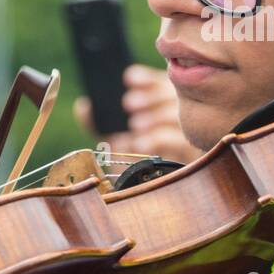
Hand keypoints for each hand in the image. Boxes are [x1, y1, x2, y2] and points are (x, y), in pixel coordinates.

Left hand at [75, 64, 200, 162]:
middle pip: (172, 94)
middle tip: (129, 103)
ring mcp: (189, 133)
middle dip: (150, 96)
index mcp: (163, 103)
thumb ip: (98, 123)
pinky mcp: (190, 154)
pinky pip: (178, 141)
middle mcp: (180, 114)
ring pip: (176, 116)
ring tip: (135, 125)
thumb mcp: (112, 139)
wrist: (145, 195)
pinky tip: (140, 143)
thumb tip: (83, 106)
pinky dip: (157, 139)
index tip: (128, 78)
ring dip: (154, 117)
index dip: (145, 78)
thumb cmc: (130, 161)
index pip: (159, 81)